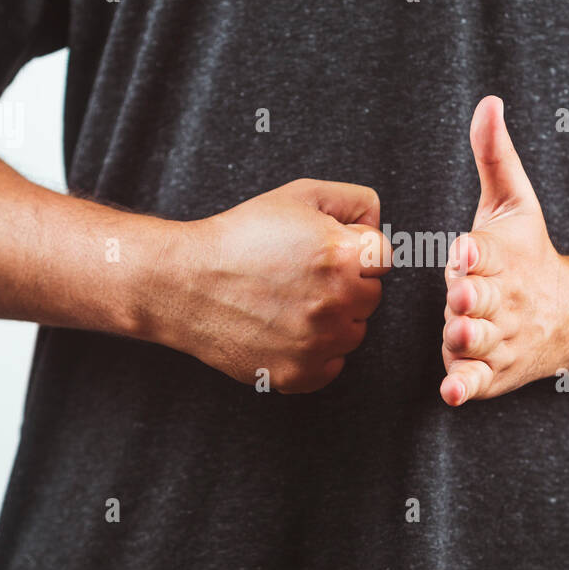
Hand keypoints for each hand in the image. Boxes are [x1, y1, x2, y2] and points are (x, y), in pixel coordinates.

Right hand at [143, 178, 390, 392]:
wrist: (186, 283)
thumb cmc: (241, 236)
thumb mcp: (299, 196)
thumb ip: (355, 202)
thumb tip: (377, 227)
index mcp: (343, 257)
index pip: (382, 258)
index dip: (353, 250)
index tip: (326, 253)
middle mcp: (337, 302)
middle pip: (371, 297)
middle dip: (346, 285)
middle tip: (303, 277)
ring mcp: (319, 342)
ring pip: (353, 333)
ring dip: (333, 320)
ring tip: (290, 302)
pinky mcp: (299, 373)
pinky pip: (331, 366)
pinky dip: (315, 353)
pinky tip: (286, 330)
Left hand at [440, 97, 568, 405]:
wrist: (568, 317)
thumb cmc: (528, 254)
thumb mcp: (515, 203)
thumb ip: (495, 155)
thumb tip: (489, 101)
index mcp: (503, 258)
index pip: (489, 254)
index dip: (476, 254)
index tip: (465, 250)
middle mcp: (503, 301)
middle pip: (483, 301)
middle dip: (472, 299)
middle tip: (461, 296)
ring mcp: (499, 339)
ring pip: (480, 343)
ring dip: (468, 341)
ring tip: (458, 336)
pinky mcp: (491, 373)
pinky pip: (477, 383)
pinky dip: (466, 388)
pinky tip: (452, 392)